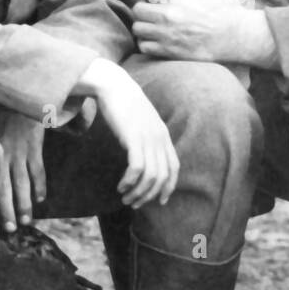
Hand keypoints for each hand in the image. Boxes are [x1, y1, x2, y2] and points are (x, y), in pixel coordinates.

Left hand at [0, 111, 47, 233]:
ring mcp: (21, 151)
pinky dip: (40, 185)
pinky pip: (38, 170)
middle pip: (6, 188)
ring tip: (26, 221)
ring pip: (23, 183)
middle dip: (8, 210)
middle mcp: (4, 154)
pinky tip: (40, 199)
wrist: (17, 92)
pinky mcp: (35, 146)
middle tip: (9, 229)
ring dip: (25, 203)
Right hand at [73, 59, 178, 207]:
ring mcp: (148, 138)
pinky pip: (137, 168)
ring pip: (150, 176)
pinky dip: (130, 181)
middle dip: (149, 195)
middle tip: (134, 203)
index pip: (174, 168)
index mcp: (163, 136)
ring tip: (125, 197)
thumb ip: (147, 138)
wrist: (114, 86)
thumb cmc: (124, 106)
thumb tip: (143, 157)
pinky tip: (121, 186)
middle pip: (162, 177)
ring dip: (138, 192)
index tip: (159, 201)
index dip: (168, 187)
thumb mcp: (142, 123)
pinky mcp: (133, 138)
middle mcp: (159, 139)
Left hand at [132, 0, 276, 66]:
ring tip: (155, 25)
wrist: (235, 36)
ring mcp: (166, 35)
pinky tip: (158, 38)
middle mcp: (166, 15)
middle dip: (146, 7)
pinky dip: (148, 42)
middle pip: (137, 9)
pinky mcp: (169, 52)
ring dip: (145, 25)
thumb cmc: (224, 6)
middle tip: (156, 9)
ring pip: (138, 29)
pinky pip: (144, 47)